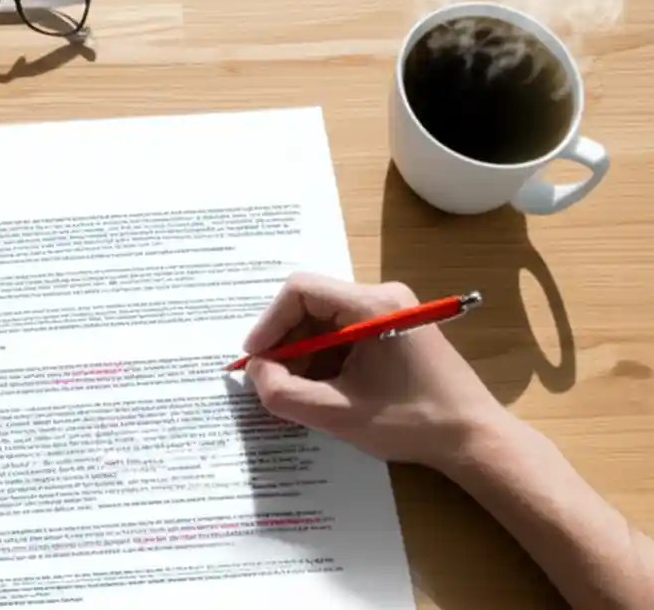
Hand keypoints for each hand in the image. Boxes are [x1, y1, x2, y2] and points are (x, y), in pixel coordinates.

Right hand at [242, 272, 508, 469]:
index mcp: (372, 306)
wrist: (473, 437)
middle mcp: (382, 297)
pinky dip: (325, 358)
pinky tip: (325, 390)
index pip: (300, 290)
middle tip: (272, 381)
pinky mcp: (395, 328)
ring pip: (325, 320)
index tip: (255, 360)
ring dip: (304, 355)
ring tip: (299, 392)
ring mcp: (391, 311)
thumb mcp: (338, 414)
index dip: (269, 323)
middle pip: (311, 304)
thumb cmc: (412, 423)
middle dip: (286, 343)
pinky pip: (344, 332)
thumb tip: (255, 372)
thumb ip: (284, 393)